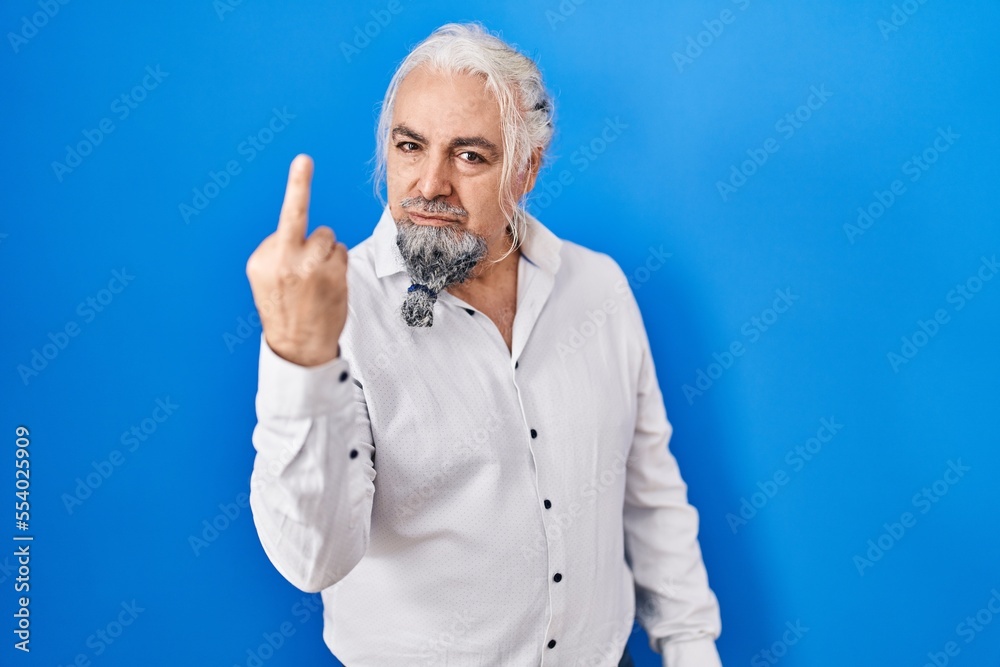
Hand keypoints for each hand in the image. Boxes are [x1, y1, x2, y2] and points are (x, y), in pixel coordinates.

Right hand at [245, 154, 347, 366]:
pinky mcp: (334, 276)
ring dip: (326, 251)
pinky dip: (337, 263)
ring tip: (318, 278)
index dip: (297, 189)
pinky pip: (341, 253)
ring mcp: (311, 267)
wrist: (298, 348)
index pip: (284, 222)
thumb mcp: (267, 282)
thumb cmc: (285, 311)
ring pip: (327, 237)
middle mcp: (284, 260)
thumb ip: (278, 254)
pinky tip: (328, 284)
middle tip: (302, 161)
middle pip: (300, 217)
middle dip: (299, 185)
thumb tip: (295, 235)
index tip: (303, 161)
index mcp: (263, 261)